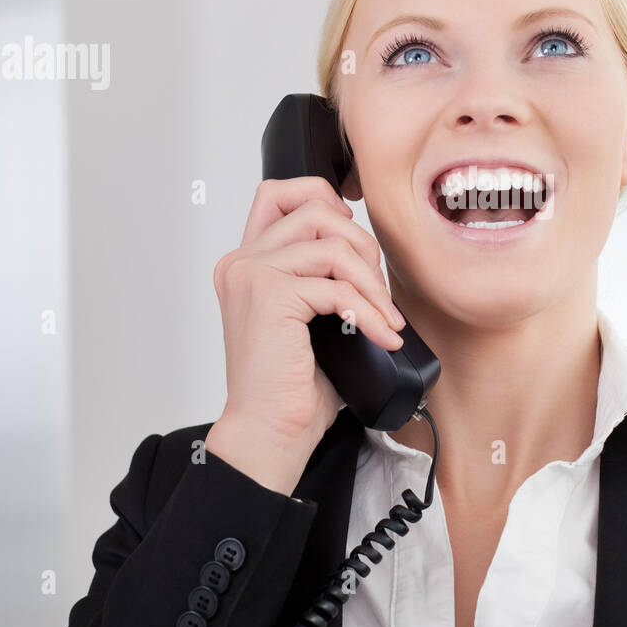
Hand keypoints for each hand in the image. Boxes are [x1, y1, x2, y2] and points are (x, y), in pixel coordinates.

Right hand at [205, 177, 405, 495]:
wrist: (269, 434)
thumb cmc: (290, 388)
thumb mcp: (311, 319)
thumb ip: (322, 277)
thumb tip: (367, 254)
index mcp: (246, 264)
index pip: (279, 192)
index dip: (324, 199)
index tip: (355, 242)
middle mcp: (242, 263)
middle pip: (315, 210)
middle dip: (362, 246)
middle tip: (376, 292)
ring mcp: (251, 276)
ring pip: (333, 245)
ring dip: (372, 282)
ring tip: (384, 319)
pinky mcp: (269, 297)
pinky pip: (337, 287)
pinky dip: (370, 311)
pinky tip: (381, 336)